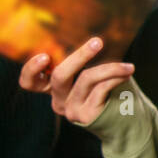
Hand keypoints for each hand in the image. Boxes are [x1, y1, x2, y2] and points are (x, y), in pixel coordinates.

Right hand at [18, 37, 134, 125]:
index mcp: (54, 88)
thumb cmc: (109, 91)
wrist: (125, 121)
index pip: (29, 82)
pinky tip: (126, 75)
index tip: (44, 56)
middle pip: (60, 75)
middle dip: (80, 55)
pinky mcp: (86, 116)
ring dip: (110, 68)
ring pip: (86, 79)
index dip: (31, 69)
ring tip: (128, 66)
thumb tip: (93, 37)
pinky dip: (116, 78)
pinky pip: (101, 89)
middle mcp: (58, 100)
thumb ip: (84, 62)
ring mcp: (71, 110)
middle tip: (98, 42)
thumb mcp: (92, 75)